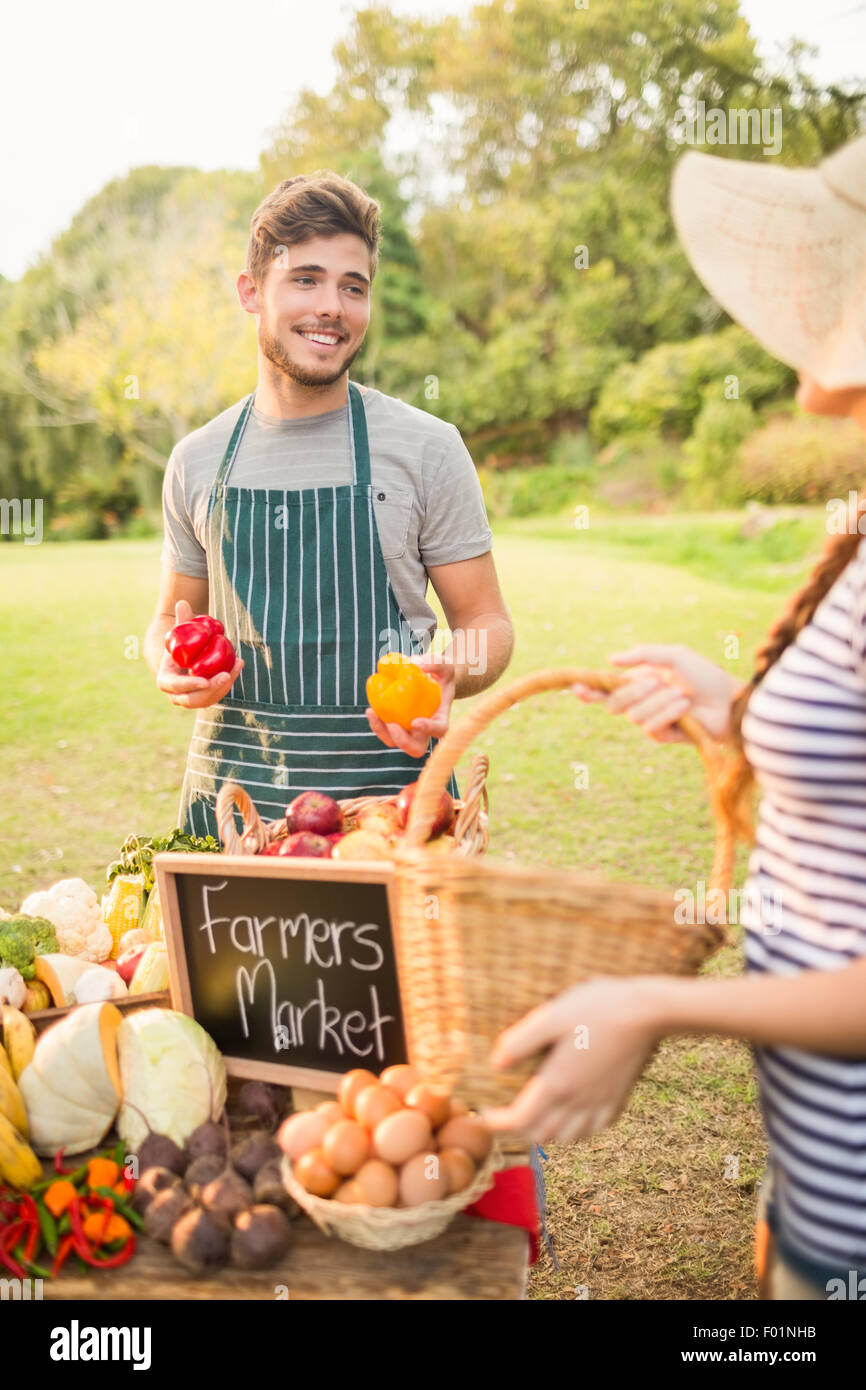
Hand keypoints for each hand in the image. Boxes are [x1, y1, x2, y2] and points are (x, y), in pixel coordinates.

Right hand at [156, 600, 243, 708]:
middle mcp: (176, 695)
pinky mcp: (204, 699)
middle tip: (226, 675)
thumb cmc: (177, 645)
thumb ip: (181, 621)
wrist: (178, 661)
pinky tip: (238, 665)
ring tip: (237, 665)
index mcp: (165, 681)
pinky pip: (217, 695)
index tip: (204, 680)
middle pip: (194, 699)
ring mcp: (191, 700)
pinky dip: (228, 682)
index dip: (190, 685)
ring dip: (224, 686)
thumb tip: (182, 602)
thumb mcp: (178, 634)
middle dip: (212, 689)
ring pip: (208, 699)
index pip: (176, 687)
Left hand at [366, 657, 455, 757]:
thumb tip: (414, 664)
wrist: (431, 679)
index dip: (429, 729)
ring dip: (382, 732)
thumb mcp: (443, 664)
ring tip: (373, 713)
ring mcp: (410, 730)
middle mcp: (426, 730)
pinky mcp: (396, 725)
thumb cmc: (440, 673)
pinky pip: (385, 732)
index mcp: (441, 718)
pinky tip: (371, 710)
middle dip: (403, 741)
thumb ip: (434, 663)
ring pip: (396, 742)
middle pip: (416, 748)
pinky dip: (376, 724)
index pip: (440, 730)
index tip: (416, 721)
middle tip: (392, 725)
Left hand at [482, 978, 660, 1142]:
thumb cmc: (598, 1008)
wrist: (648, 1012)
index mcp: (558, 1084)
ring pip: (570, 1137)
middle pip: (542, 1135)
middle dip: (518, 1131)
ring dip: (547, 1134)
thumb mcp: (551, 1016)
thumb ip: (520, 1042)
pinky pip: (596, 1127)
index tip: (482, 1115)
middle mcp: (579, 1101)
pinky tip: (575, 1113)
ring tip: (535, 1116)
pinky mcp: (619, 1096)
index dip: (497, 1124)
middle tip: (504, 1115)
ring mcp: (602, 1102)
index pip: (520, 1122)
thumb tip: (496, 1065)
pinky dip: (579, 1130)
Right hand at [572, 643, 741, 742]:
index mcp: (639, 682)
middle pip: (615, 704)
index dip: (589, 690)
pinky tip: (685, 707)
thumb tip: (610, 659)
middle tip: (657, 682)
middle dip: (634, 691)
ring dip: (659, 701)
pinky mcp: (661, 736)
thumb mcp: (673, 656)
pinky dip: (668, 712)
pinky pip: (650, 726)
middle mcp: (640, 702)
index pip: (606, 689)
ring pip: (634, 715)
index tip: (575, 686)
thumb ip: (643, 654)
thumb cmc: (704, 675)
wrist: (728, 700)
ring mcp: (649, 720)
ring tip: (683, 695)